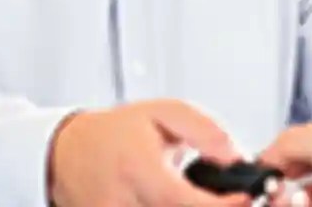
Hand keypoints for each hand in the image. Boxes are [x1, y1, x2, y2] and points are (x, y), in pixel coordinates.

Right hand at [48, 99, 250, 206]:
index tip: (244, 198)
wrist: (67, 152)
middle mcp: (123, 202)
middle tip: (227, 199)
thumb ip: (204, 130)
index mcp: (137, 169)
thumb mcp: (162, 114)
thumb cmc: (116, 133)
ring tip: (194, 196)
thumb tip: (236, 155)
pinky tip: (171, 202)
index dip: (221, 206)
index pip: (185, 201)